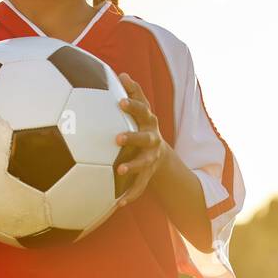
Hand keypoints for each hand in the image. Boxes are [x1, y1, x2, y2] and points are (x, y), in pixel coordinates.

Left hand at [114, 74, 164, 205]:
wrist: (159, 152)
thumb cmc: (143, 125)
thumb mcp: (142, 109)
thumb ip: (133, 92)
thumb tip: (121, 73)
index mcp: (149, 122)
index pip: (143, 111)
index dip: (133, 106)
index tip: (121, 103)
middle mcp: (152, 140)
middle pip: (145, 138)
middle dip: (133, 137)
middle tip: (117, 138)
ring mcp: (151, 158)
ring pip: (143, 164)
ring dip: (132, 166)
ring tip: (119, 170)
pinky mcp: (148, 174)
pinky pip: (140, 186)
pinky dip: (130, 195)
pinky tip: (118, 204)